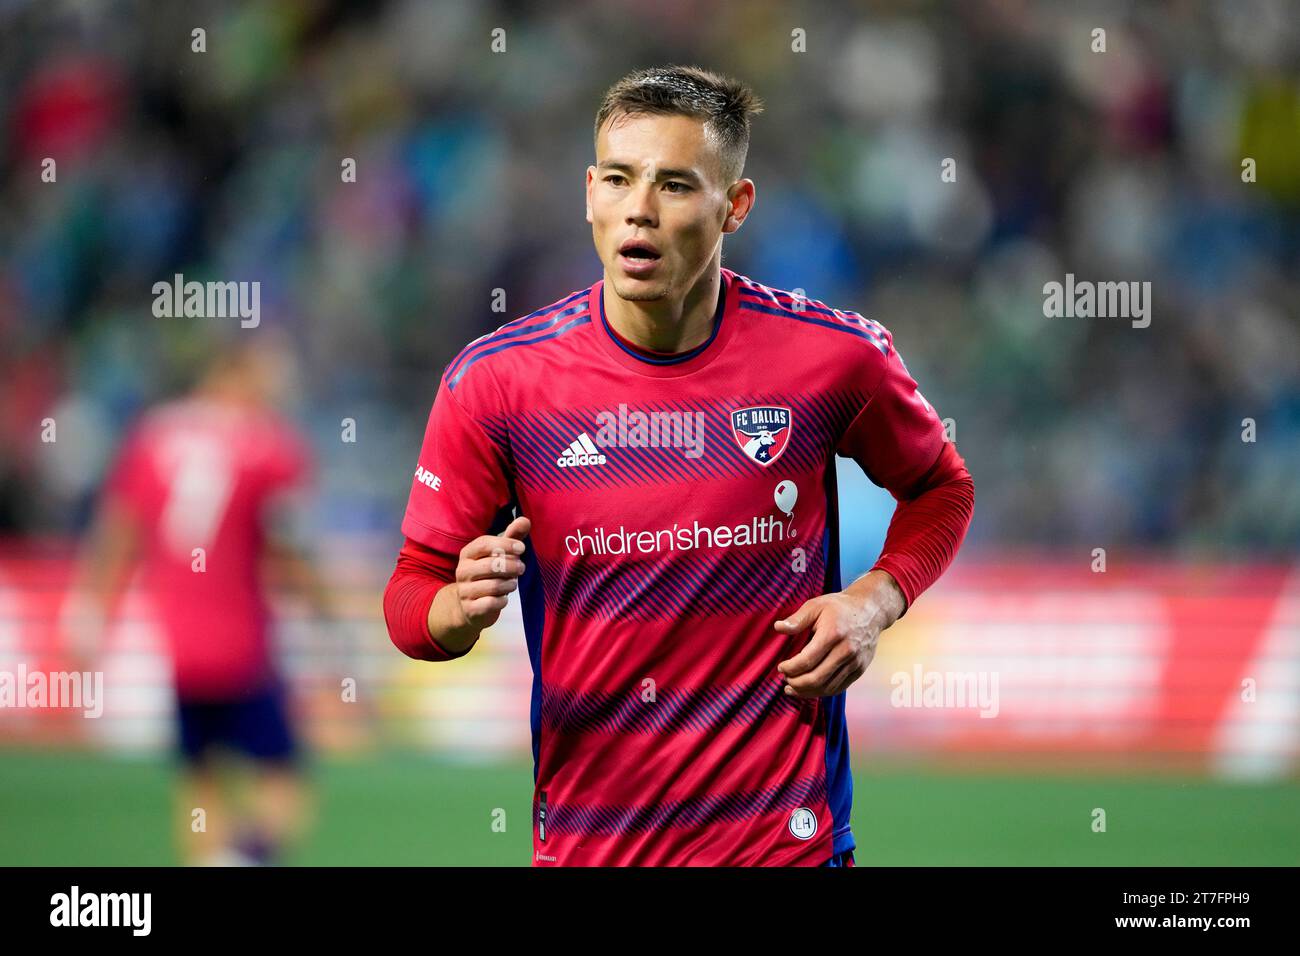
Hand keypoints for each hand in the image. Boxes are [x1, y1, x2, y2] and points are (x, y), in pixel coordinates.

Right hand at [450, 515, 531, 632]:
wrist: (469, 607)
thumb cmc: (488, 575)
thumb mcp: (498, 554)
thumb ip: (512, 536)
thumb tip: (525, 519)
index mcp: (468, 553)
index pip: (484, 543)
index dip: (505, 544)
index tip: (522, 549)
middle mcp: (462, 571)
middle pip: (491, 565)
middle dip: (512, 566)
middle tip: (521, 568)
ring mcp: (464, 591)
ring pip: (494, 585)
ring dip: (510, 584)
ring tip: (512, 583)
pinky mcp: (470, 609)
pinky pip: (492, 603)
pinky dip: (503, 600)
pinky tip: (503, 598)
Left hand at [773, 570, 905, 697]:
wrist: (870, 610)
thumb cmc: (839, 607)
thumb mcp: (816, 605)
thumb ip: (797, 619)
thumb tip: (778, 627)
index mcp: (833, 634)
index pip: (807, 660)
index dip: (790, 668)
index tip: (781, 667)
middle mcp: (846, 651)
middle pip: (817, 678)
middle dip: (796, 683)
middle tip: (785, 680)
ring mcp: (855, 662)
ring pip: (828, 687)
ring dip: (807, 691)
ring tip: (792, 688)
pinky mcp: (860, 669)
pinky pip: (839, 687)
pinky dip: (822, 692)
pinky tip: (810, 689)